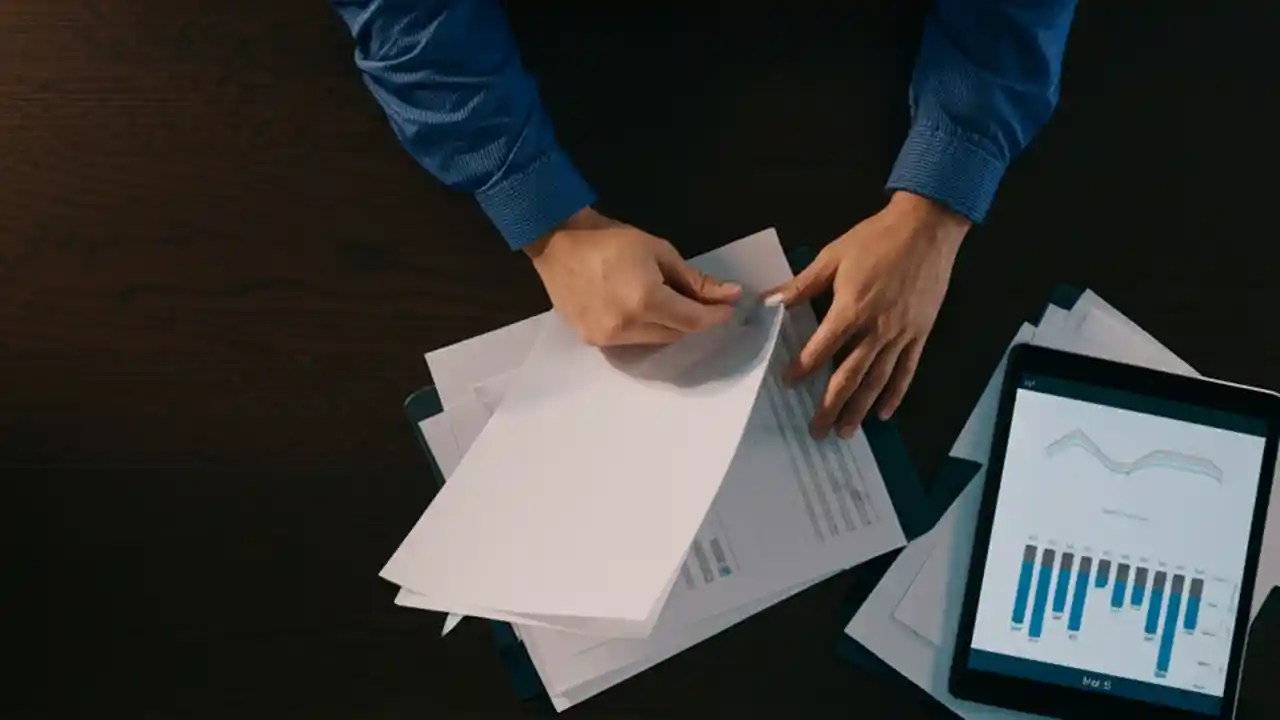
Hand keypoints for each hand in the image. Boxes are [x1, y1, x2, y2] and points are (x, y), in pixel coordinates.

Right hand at [525, 208, 742, 345]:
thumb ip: (694, 279)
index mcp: (646, 301)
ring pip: (653, 340)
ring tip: (664, 302)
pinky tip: (637, 309)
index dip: (714, 316)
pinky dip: (642, 328)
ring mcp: (607, 338)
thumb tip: (730, 294)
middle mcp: (627, 327)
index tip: (728, 307)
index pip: (693, 321)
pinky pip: (629, 342)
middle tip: (697, 301)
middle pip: (675, 334)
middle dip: (690, 319)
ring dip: (666, 325)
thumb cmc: (611, 239)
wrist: (558, 241)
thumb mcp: (659, 251)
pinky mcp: (591, 340)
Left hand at [768, 192, 969, 437]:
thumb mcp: (833, 256)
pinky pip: (907, 370)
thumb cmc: (876, 239)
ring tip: (846, 432)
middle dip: (831, 405)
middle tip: (816, 430)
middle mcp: (876, 329)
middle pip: (850, 375)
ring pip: (878, 380)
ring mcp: (901, 334)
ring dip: (860, 408)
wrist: (926, 228)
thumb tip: (771, 301)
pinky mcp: (920, 334)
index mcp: (851, 308)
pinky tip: (883, 413)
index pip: (822, 348)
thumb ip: (802, 285)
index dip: (804, 368)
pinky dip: (895, 394)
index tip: (788, 384)